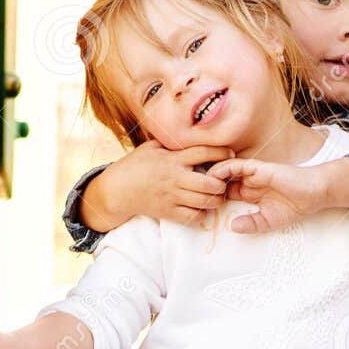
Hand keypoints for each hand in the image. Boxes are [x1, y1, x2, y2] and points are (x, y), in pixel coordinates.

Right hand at [81, 141, 233, 230]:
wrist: (117, 190)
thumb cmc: (135, 165)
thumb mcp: (151, 147)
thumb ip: (171, 142)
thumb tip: (189, 130)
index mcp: (172, 159)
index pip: (203, 153)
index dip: (221, 153)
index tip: (231, 154)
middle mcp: (175, 178)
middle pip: (209, 183)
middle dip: (222, 184)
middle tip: (223, 182)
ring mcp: (172, 197)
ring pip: (205, 202)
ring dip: (215, 200)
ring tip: (216, 196)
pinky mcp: (168, 212)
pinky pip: (193, 217)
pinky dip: (203, 214)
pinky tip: (202, 209)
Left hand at [208, 157, 324, 233]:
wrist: (313, 193)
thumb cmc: (295, 207)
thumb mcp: (268, 222)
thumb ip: (250, 224)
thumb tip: (231, 227)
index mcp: (250, 194)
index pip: (225, 193)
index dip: (212, 198)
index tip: (199, 206)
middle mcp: (248, 182)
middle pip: (221, 181)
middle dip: (206, 186)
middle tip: (192, 193)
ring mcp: (251, 174)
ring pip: (224, 171)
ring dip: (210, 176)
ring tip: (198, 184)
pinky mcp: (257, 167)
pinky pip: (235, 165)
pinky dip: (222, 169)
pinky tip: (213, 176)